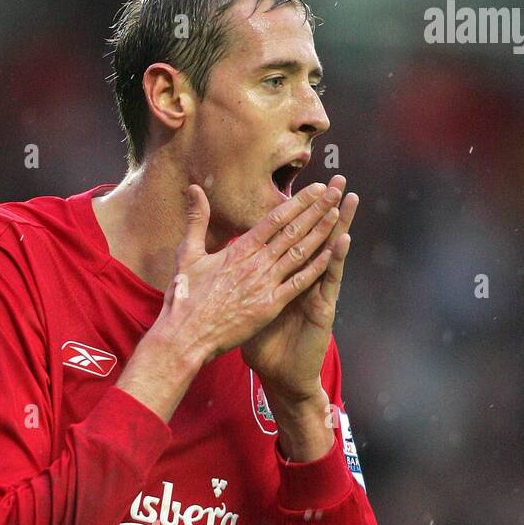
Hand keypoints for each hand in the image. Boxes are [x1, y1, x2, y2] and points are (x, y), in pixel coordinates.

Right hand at [156, 181, 342, 366]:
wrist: (186, 335)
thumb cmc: (185, 298)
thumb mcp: (187, 253)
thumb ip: (197, 220)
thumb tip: (195, 189)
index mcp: (239, 249)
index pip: (275, 219)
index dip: (298, 202)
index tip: (315, 189)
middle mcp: (256, 263)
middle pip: (293, 230)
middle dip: (316, 209)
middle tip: (336, 191)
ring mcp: (264, 284)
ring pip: (299, 253)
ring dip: (320, 232)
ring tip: (338, 214)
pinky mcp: (269, 306)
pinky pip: (298, 284)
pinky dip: (315, 268)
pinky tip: (331, 256)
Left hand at [241, 175, 357, 405]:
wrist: (280, 375)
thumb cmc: (265, 343)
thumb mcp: (245, 307)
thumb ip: (237, 283)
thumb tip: (222, 265)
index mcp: (282, 275)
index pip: (291, 237)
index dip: (299, 212)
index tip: (305, 185)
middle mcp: (301, 279)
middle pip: (314, 237)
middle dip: (324, 208)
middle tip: (336, 179)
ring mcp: (314, 293)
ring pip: (328, 253)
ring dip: (338, 225)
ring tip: (348, 199)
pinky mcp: (321, 309)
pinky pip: (328, 282)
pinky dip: (334, 260)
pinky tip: (343, 239)